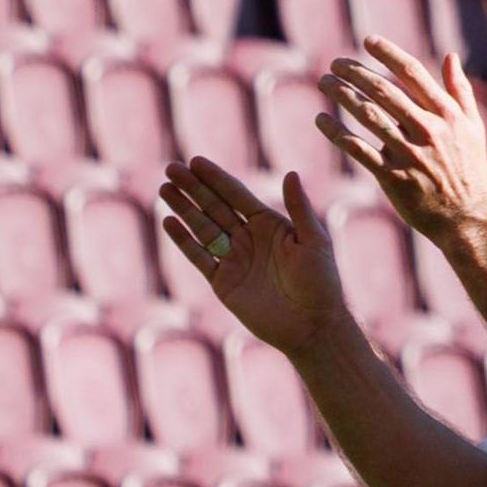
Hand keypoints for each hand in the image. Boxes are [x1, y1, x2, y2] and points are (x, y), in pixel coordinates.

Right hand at [158, 158, 350, 355]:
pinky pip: (199, 256)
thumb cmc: (322, 282)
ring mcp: (235, 259)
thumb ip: (299, 208)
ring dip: (184, 208)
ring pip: (203, 227)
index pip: (238, 195)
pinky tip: (169, 221)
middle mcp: (250, 239)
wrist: (313, 326)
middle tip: (171, 168)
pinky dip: (184, 240)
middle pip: (215, 207)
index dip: (217, 178)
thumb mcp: (315, 241)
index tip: (195, 161)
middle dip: (193, 188)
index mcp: (271, 225)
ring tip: (165, 188)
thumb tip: (291, 173)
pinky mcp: (223, 281)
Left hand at [317, 39, 486, 243]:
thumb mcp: (474, 129)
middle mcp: (429, 131)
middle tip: (334, 63)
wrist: (469, 219)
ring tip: (325, 83)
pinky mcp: (394, 177)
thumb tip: (451, 56)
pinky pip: (358, 149)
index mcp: (448, 116)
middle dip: (355, 72)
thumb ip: (460, 91)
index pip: (413, 74)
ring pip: (367, 115)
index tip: (367, 40)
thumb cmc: (470, 172)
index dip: (388, 53)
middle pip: (384, 91)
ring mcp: (411, 154)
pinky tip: (321, 120)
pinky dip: (336, 132)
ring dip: (341, 95)